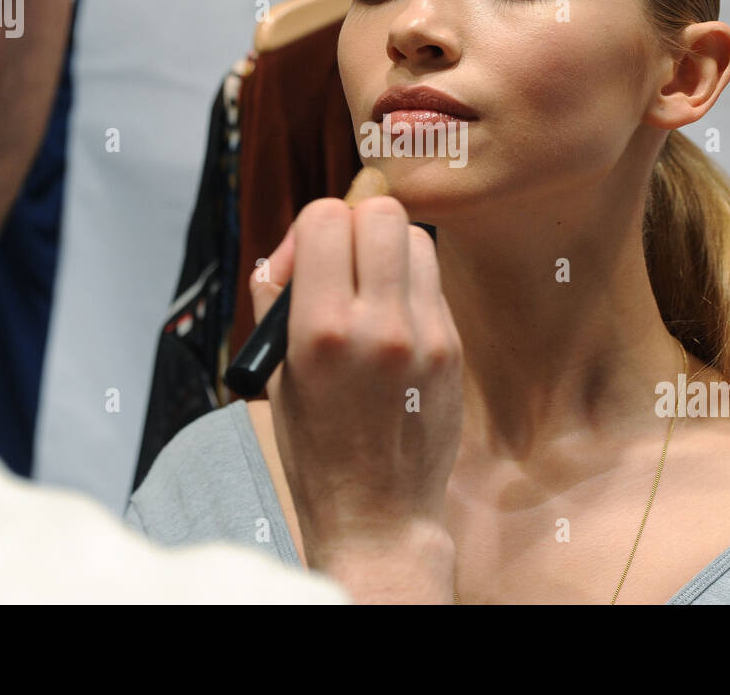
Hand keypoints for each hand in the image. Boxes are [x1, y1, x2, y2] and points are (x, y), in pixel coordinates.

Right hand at [249, 195, 462, 601]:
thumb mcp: (275, 376)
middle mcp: (378, 325)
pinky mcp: (453, 348)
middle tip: (341, 262)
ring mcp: (425, 336)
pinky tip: (392, 323)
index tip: (303, 262)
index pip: (327, 217)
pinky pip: (432, 283)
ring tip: (368, 291)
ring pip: (416, 238)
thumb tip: (292, 248)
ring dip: (388, 250)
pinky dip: (409, 285)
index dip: (310, 230)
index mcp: (321, 331)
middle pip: (381, 213)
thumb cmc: (316, 450)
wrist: (379, 516)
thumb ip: (277, 301)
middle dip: (354, 225)